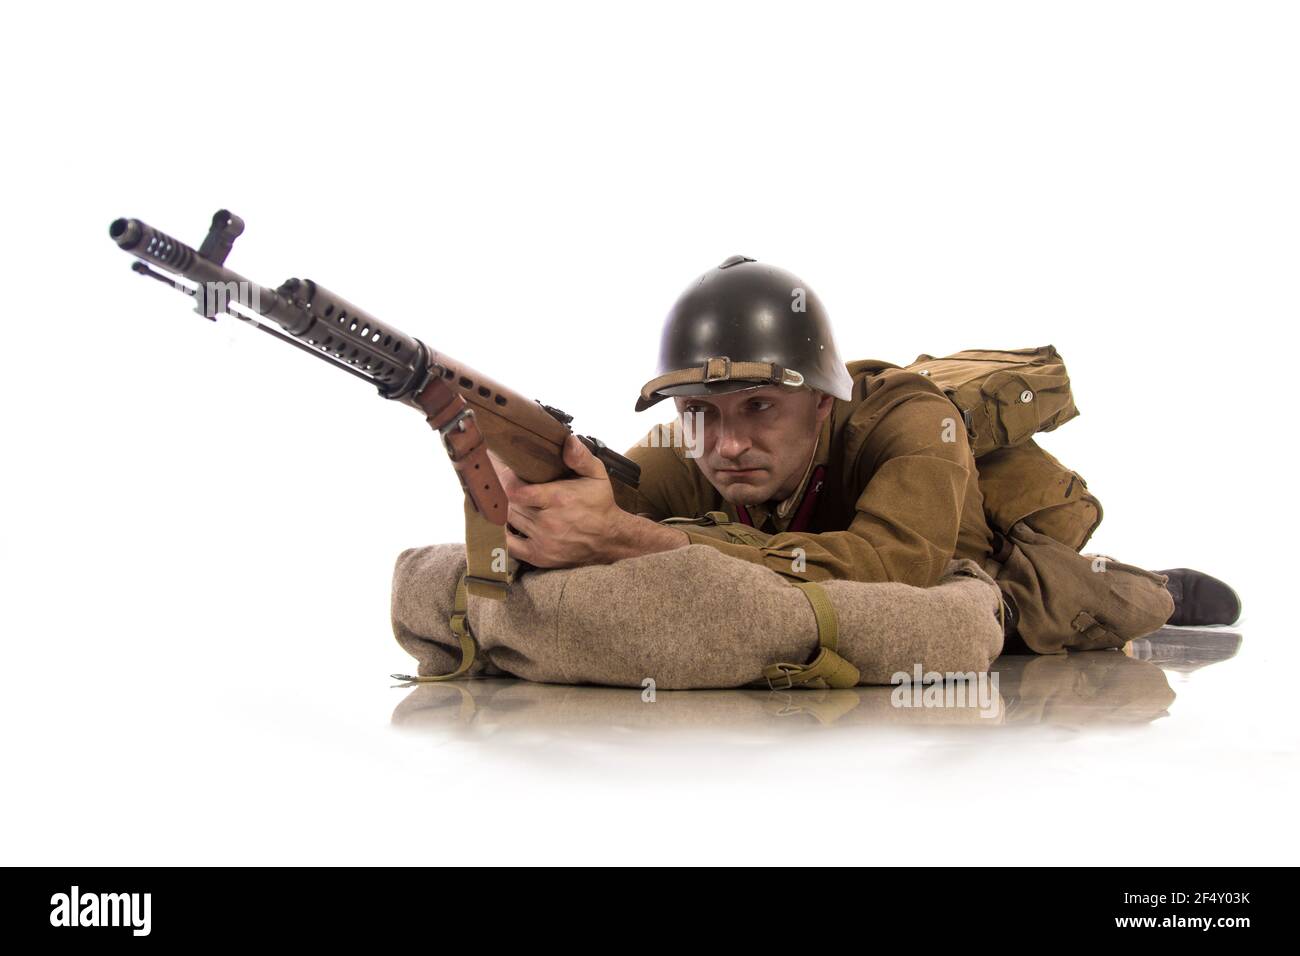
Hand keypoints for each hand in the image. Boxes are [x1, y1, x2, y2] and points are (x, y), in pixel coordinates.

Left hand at [489, 434, 628, 568]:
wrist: (610, 539)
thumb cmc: (600, 504)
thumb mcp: (597, 475)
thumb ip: (581, 457)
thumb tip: (568, 439)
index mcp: (558, 499)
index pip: (516, 491)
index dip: (506, 480)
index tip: (507, 470)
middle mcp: (548, 522)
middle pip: (510, 504)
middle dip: (507, 492)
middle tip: (507, 482)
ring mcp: (543, 541)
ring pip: (510, 521)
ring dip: (509, 509)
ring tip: (514, 499)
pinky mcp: (540, 556)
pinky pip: (511, 546)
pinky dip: (506, 534)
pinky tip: (509, 523)